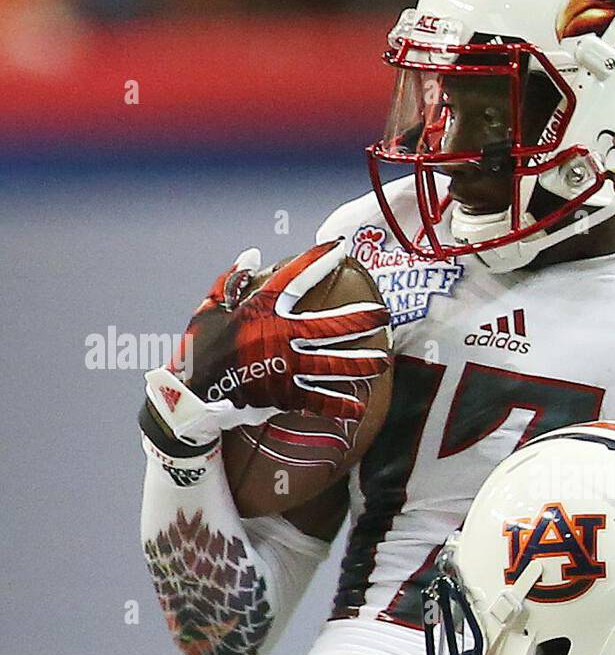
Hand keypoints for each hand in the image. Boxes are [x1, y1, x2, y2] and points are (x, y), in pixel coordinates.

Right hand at [146, 240, 389, 444]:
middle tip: (383, 315)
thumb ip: (232, 280)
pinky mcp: (286, 394)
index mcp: (263, 310)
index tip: (340, 247)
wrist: (192, 393)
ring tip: (383, 362)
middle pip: (331, 325)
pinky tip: (359, 407)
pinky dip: (339, 405)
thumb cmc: (200, 348)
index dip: (319, 260)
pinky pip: (318, 400)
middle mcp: (281, 336)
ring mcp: (287, 366)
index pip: (296, 278)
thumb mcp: (210, 307)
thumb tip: (253, 255)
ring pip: (333, 364)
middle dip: (360, 319)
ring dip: (361, 363)